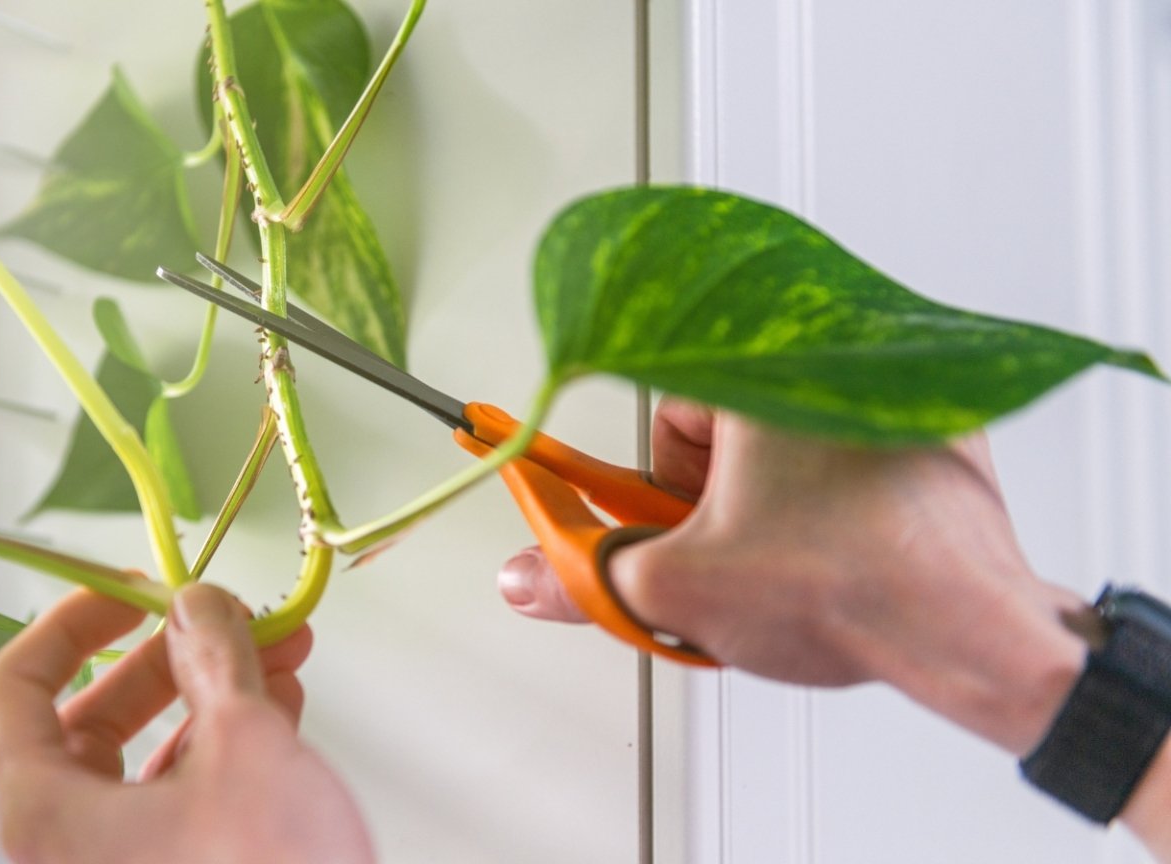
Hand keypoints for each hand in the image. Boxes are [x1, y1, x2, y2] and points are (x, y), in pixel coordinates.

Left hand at [0, 583, 373, 863]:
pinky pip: (178, 798)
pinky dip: (222, 745)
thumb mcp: (246, 747)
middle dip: (167, 657)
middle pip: (88, 719)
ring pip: (143, 758)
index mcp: (48, 815)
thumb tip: (199, 606)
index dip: (69, 624)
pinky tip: (278, 708)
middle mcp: (68, 848)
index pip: (13, 690)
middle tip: (218, 615)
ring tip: (274, 652)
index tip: (129, 591)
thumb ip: (215, 659)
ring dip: (207, 694)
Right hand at [499, 398, 1087, 754]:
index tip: (629, 510)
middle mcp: (833, 365)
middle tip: (725, 556)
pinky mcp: (940, 433)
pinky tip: (838, 547)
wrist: (971, 630)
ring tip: (786, 559)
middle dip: (711, 504)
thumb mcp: (680, 590)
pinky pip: (851, 451)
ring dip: (769, 502)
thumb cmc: (852, 589)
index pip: (664, 413)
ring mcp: (896, 398)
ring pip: (789, 445)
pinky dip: (834, 495)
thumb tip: (529, 576)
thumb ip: (585, 578)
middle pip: (725, 433)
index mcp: (762, 375)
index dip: (652, 485)